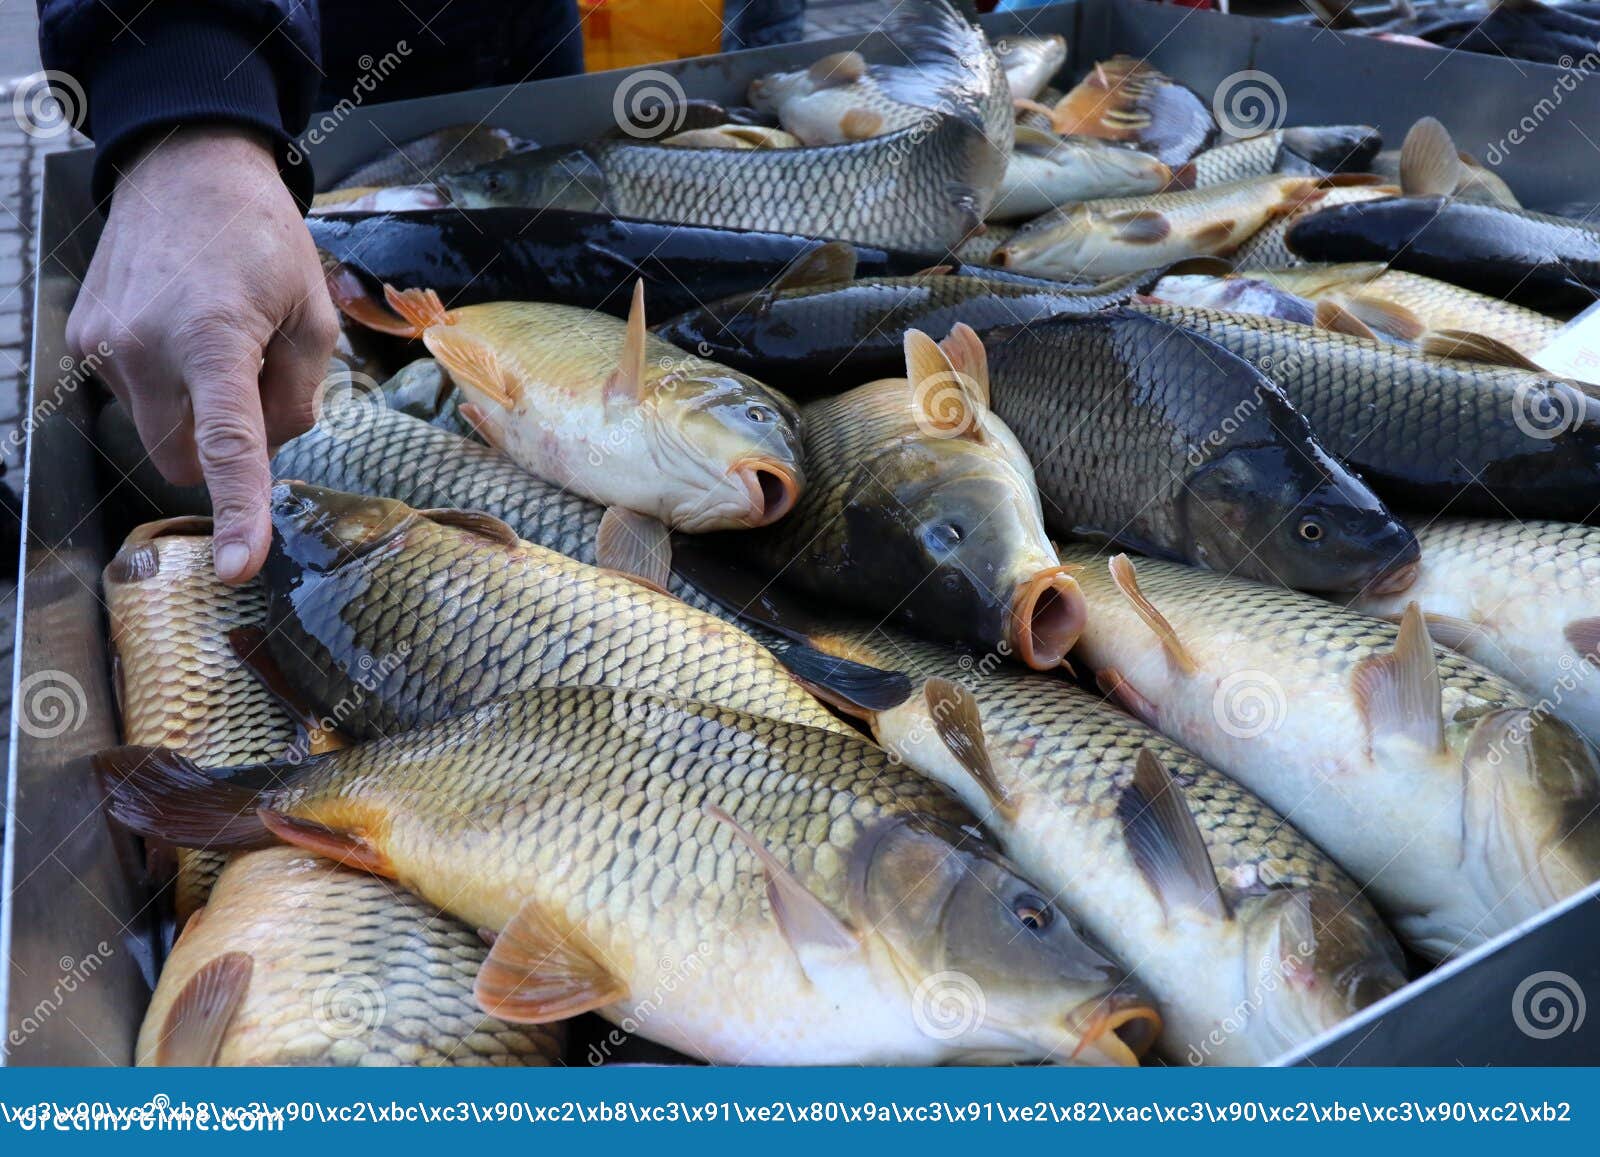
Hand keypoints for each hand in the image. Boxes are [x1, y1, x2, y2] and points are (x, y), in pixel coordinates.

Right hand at [68, 127, 337, 582]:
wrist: (185, 170)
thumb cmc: (262, 239)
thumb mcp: (314, 314)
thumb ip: (301, 393)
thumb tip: (271, 448)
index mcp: (215, 337)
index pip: (229, 445)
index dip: (237, 511)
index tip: (237, 567)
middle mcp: (146, 347)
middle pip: (189, 461)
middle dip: (227, 451)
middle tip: (259, 380)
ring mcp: (103, 348)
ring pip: (162, 437)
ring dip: (197, 417)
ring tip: (220, 345)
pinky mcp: (82, 344)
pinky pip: (137, 402)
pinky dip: (170, 390)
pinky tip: (185, 333)